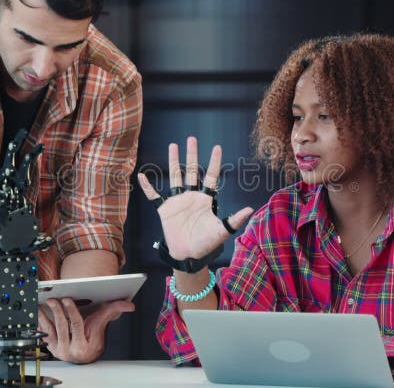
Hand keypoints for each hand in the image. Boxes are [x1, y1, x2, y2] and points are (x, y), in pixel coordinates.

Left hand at [38, 298, 133, 363]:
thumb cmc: (93, 340)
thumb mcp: (102, 326)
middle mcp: (69, 349)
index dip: (71, 311)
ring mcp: (58, 349)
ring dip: (46, 316)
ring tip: (43, 304)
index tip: (67, 299)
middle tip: (54, 299)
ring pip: (51, 330)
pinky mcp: (51, 347)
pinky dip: (40, 323)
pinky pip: (44, 334)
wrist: (85, 356)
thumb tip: (129, 305)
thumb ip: (113, 311)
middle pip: (62, 326)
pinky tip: (38, 313)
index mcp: (82, 345)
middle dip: (58, 311)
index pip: (76, 325)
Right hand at [137, 136, 253, 260]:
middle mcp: (191, 196)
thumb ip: (234, 219)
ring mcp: (177, 201)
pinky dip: (148, 187)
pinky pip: (154, 196)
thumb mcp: (221, 230)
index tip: (217, 147)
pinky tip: (142, 176)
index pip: (211, 176)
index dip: (214, 162)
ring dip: (173, 162)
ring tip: (172, 145)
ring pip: (175, 176)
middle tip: (191, 139)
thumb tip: (250, 209)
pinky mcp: (165, 209)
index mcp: (206, 199)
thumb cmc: (206, 243)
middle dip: (191, 155)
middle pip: (192, 171)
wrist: (189, 255)